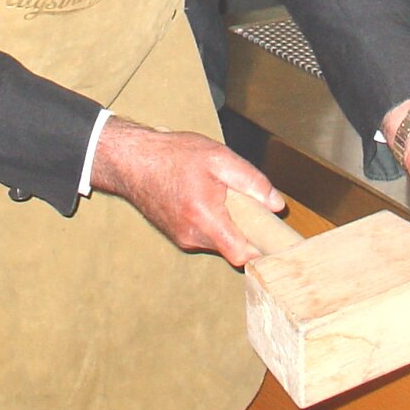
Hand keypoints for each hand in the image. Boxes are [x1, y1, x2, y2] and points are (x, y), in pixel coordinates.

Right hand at [91, 117, 284, 265]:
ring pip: (220, 242)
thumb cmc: (174, 155)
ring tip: (221, 197)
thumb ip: (251, 181)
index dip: (261, 250)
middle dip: (246, 230)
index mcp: (204, 217)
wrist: (133, 161)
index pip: (241, 254)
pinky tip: (207, 200)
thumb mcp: (218, 157)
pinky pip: (206, 237)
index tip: (273, 238)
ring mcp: (182, 239)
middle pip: (233, 248)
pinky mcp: (177, 237)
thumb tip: (276, 204)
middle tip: (248, 204)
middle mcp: (191, 236)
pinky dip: (214, 224)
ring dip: (228, 226)